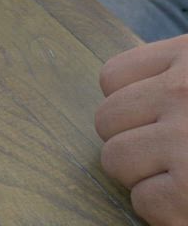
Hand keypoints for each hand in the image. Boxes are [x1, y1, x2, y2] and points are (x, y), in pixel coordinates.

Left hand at [96, 35, 187, 225]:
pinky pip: (144, 200)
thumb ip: (172, 76)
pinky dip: (166, 210)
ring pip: (116, 160)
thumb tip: (124, 97)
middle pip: (106, 120)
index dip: (130, 105)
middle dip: (132, 142)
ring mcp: (184, 138)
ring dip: (145, 177)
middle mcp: (182, 92)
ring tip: (182, 178)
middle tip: (171, 155)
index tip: (156, 119)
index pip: (111, 77)